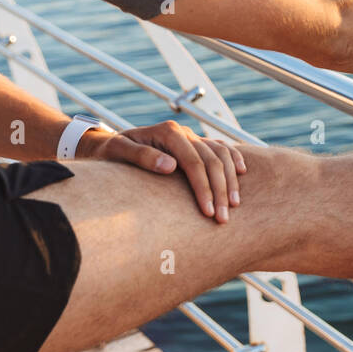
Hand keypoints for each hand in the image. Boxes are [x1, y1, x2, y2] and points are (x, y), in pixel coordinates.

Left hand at [79, 120, 247, 222]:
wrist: (110, 145)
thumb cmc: (112, 153)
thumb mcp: (118, 152)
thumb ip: (142, 157)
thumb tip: (170, 166)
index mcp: (168, 132)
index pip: (194, 163)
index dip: (204, 188)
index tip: (208, 213)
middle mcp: (184, 132)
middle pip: (212, 161)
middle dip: (220, 191)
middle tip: (223, 219)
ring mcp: (192, 136)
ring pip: (222, 155)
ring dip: (231, 180)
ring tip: (234, 205)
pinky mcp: (195, 143)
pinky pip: (222, 148)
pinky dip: (234, 159)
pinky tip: (242, 173)